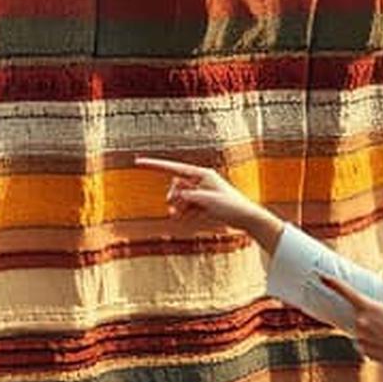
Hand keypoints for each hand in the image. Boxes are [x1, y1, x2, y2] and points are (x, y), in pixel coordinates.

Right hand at [133, 156, 275, 239]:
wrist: (245, 218)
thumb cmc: (229, 206)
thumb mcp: (204, 200)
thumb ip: (186, 197)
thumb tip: (174, 198)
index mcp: (201, 174)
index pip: (172, 168)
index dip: (154, 165)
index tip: (137, 162)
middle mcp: (200, 181)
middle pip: (175, 186)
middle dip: (172, 197)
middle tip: (175, 208)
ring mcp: (201, 192)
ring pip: (179, 198)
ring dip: (178, 207)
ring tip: (182, 216)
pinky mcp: (203, 204)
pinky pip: (186, 207)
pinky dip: (185, 213)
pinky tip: (190, 219)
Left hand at [314, 274, 382, 375]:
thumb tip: (380, 313)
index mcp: (370, 307)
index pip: (346, 292)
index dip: (333, 283)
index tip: (320, 276)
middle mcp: (361, 323)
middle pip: (360, 318)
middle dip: (373, 321)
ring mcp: (362, 340)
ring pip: (364, 334)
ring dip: (376, 335)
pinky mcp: (366, 354)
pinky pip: (367, 347)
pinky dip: (377, 347)